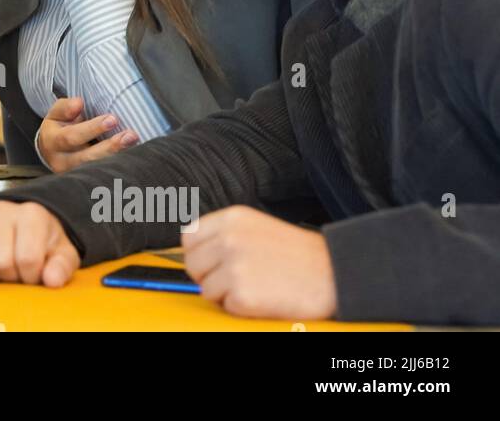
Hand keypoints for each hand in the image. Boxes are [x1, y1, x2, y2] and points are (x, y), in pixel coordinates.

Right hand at [0, 200, 79, 285]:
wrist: (24, 224)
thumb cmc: (44, 241)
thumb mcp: (63, 253)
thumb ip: (62, 266)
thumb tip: (52, 280)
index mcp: (31, 214)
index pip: (27, 259)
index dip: (32, 276)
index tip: (35, 273)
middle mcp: (2, 209)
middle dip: (10, 277)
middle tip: (18, 272)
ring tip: (4, 268)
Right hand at [36, 97, 137, 172]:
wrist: (52, 150)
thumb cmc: (59, 126)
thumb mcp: (57, 113)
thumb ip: (66, 107)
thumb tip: (78, 103)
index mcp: (52, 142)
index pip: (71, 137)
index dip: (92, 129)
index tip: (112, 119)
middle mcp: (61, 162)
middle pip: (86, 158)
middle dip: (110, 147)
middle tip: (130, 135)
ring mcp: (73, 175)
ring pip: (96, 170)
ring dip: (118, 157)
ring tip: (133, 144)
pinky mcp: (85, 183)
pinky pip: (103, 176)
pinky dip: (118, 167)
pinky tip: (132, 157)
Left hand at [182, 205, 337, 319]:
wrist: (335, 273)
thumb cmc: (299, 255)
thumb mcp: (257, 227)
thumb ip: (224, 235)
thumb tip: (193, 253)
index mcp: (231, 219)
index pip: (189, 238)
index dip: (200, 254)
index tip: (214, 262)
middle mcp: (228, 239)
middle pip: (192, 265)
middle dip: (209, 276)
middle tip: (239, 278)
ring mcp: (234, 266)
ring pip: (205, 289)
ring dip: (226, 294)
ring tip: (257, 285)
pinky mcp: (242, 294)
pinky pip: (225, 306)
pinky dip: (241, 307)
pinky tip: (264, 297)